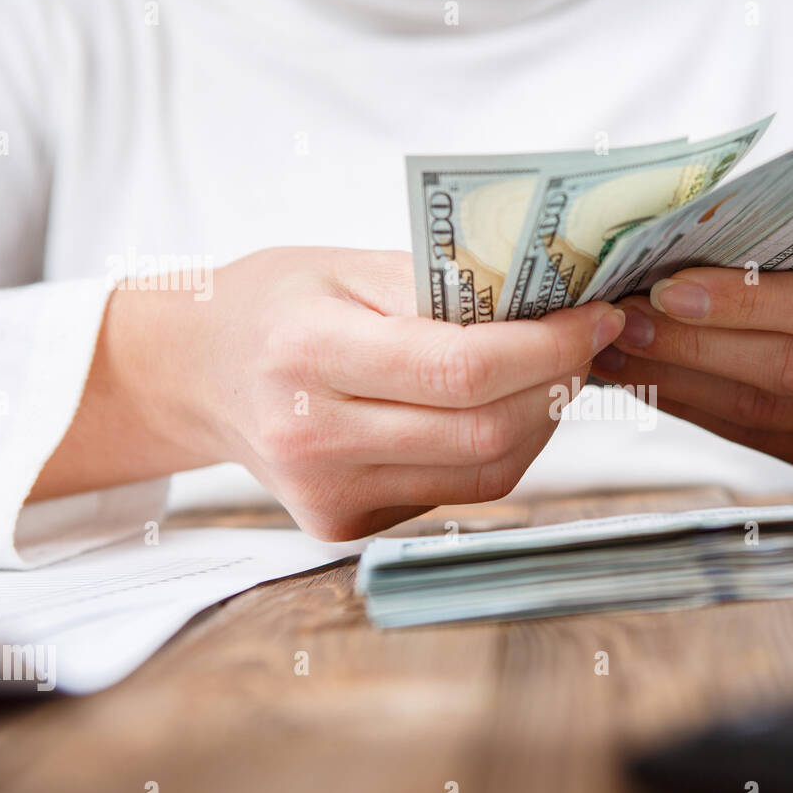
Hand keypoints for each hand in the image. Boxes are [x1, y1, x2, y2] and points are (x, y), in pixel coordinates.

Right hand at [31, 247, 625, 538]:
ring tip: (547, 373)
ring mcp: (327, 496)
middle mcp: (314, 439)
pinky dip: (494, 451)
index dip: (550, 347)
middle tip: (584, 344)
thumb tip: (550, 302)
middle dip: (558, 385)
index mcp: (309, 355)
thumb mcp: (348, 265)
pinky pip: (454, 493)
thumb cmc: (275, 304)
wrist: (195, 372)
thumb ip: (443, 286)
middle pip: (484, 432)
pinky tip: (492, 410)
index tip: (598, 318)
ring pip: (484, 474)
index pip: (464, 369)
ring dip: (538, 421)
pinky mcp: (341, 526)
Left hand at [592, 253, 792, 483]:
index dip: (743, 301)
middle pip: (787, 367)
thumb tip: (677, 246)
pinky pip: (758, 437)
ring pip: (763, 411)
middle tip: (624, 322)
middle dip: (694, 344)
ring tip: (621, 351)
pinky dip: (698, 407)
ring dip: (681, 380)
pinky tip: (655, 380)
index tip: (666, 288)